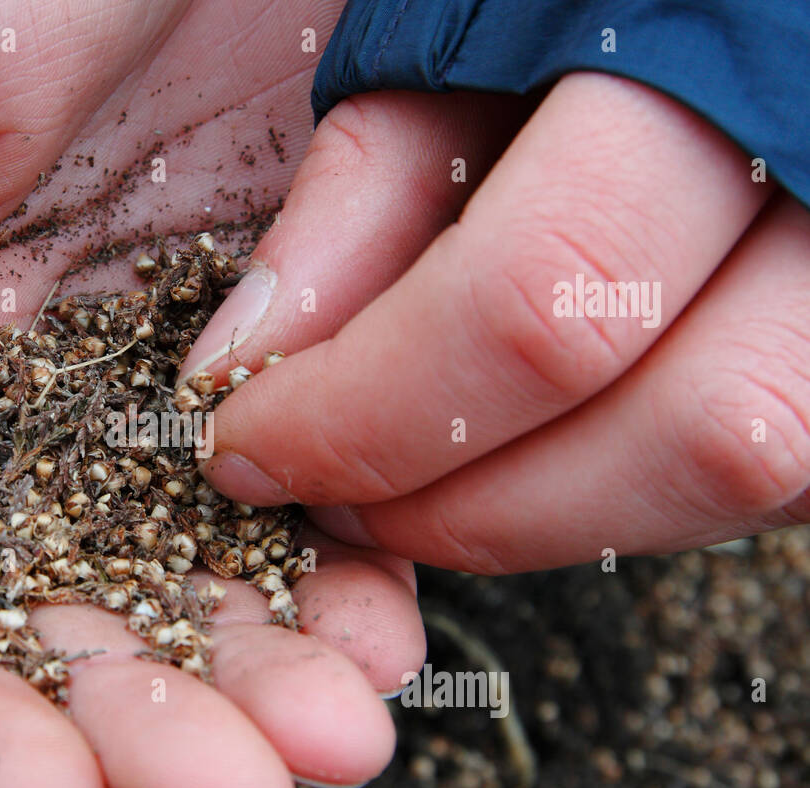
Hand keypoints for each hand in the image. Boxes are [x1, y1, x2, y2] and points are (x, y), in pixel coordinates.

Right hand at [0, 0, 425, 787]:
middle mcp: (22, 420)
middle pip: (62, 636)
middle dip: (145, 729)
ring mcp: (161, 399)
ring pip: (199, 598)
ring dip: (261, 683)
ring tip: (335, 730)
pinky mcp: (289, 356)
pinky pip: (316, 512)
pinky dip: (347, 586)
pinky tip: (380, 632)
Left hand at [189, 72, 809, 572]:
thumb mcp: (440, 26)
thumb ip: (362, 186)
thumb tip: (252, 361)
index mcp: (710, 38)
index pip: (539, 296)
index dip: (370, 412)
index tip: (249, 446)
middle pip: (693, 426)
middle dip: (469, 508)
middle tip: (335, 505)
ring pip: (760, 469)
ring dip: (556, 520)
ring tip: (416, 501)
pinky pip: (791, 464)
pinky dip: (632, 490)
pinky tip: (533, 458)